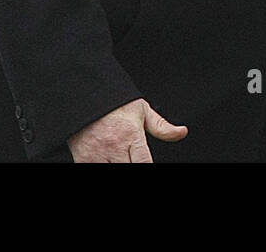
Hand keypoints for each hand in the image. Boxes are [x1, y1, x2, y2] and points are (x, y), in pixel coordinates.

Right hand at [67, 98, 187, 162]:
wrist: (86, 95)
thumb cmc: (116, 104)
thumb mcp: (142, 111)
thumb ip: (162, 127)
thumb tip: (182, 132)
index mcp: (132, 136)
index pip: (144, 164)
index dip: (148, 167)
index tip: (147, 164)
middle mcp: (114, 147)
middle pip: (128, 169)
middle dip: (132, 165)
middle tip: (132, 159)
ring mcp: (97, 154)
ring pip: (111, 171)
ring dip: (117, 166)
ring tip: (121, 159)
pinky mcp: (82, 159)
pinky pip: (93, 168)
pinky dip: (101, 166)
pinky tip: (108, 160)